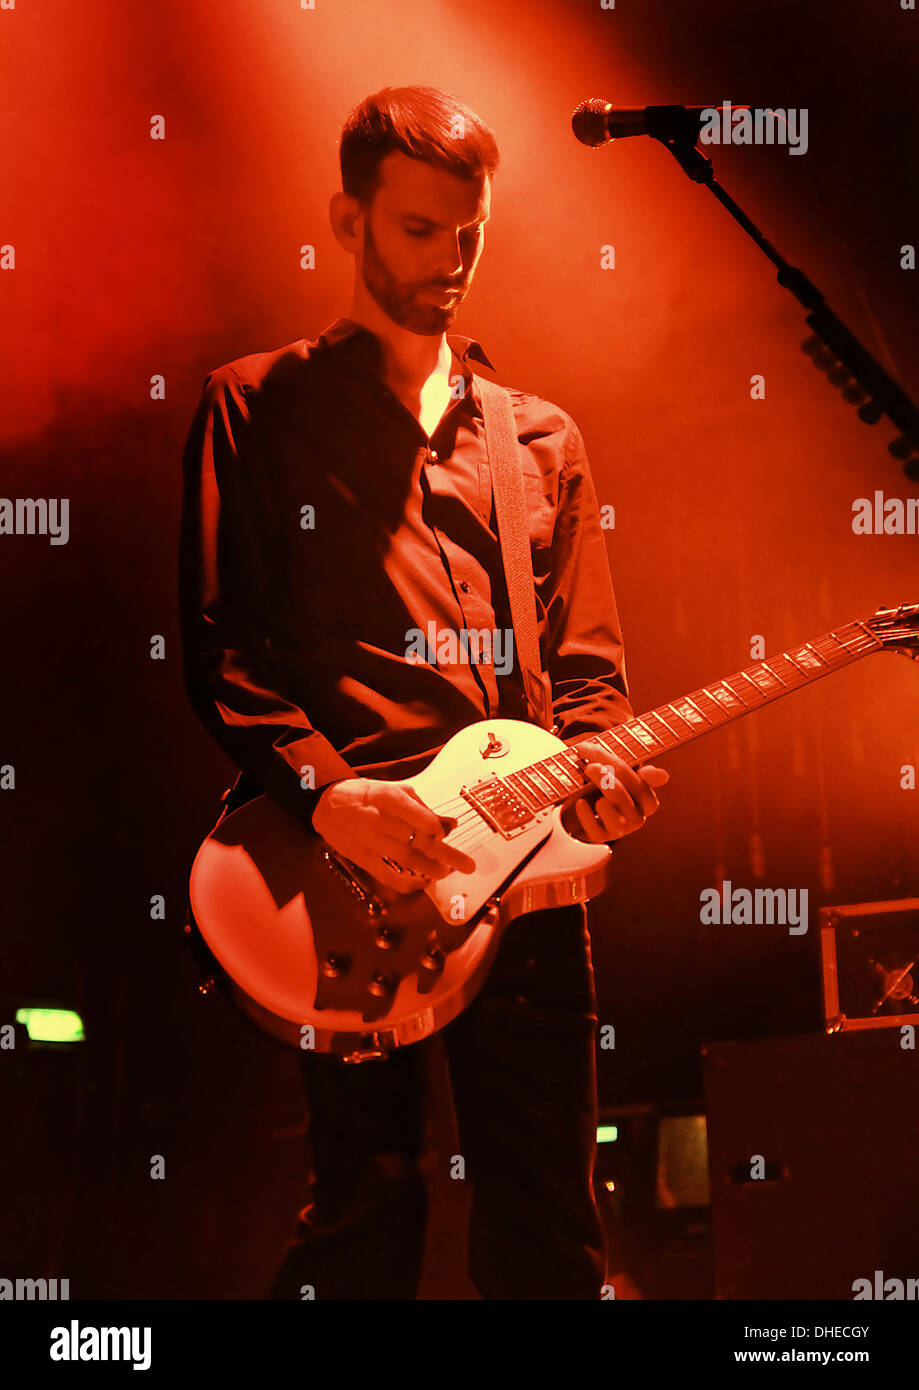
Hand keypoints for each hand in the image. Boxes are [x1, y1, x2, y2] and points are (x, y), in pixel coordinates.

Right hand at [312, 778, 476, 893]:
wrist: (325, 804)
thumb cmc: (365, 794)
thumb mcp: (393, 790)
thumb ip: (421, 807)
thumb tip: (450, 824)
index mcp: (387, 797)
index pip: (419, 818)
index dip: (436, 829)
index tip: (443, 833)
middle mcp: (378, 820)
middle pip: (418, 841)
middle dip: (446, 855)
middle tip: (468, 866)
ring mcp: (369, 841)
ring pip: (407, 860)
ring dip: (431, 869)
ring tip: (447, 872)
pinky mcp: (362, 858)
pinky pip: (388, 876)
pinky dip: (408, 883)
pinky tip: (422, 883)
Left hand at [565, 740, 669, 843]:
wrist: (582, 807)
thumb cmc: (605, 786)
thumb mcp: (620, 774)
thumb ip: (637, 770)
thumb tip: (662, 775)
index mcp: (646, 802)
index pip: (642, 788)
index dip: (624, 772)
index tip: (612, 760)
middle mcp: (636, 818)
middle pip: (624, 798)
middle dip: (607, 780)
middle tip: (590, 766)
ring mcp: (618, 830)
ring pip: (615, 819)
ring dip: (600, 801)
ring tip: (589, 784)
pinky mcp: (600, 837)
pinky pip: (595, 830)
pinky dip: (586, 816)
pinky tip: (580, 802)